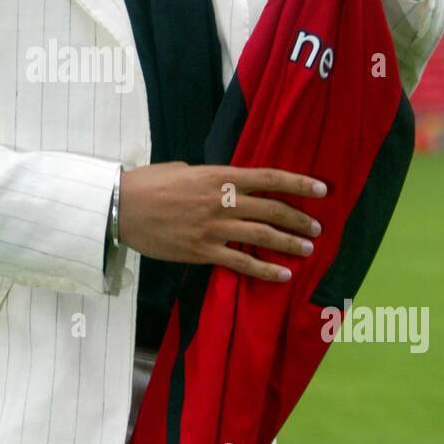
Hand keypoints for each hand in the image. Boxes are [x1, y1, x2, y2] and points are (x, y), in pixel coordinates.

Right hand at [118, 161, 326, 281]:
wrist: (121, 207)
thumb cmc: (148, 183)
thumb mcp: (184, 169)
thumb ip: (210, 178)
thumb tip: (224, 185)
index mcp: (219, 176)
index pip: (270, 178)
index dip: (299, 183)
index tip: (321, 189)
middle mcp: (222, 201)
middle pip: (272, 209)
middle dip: (299, 218)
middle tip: (316, 227)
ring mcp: (214, 228)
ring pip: (263, 237)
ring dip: (290, 243)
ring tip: (308, 249)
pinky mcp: (203, 251)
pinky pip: (241, 263)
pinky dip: (265, 270)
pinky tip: (282, 274)